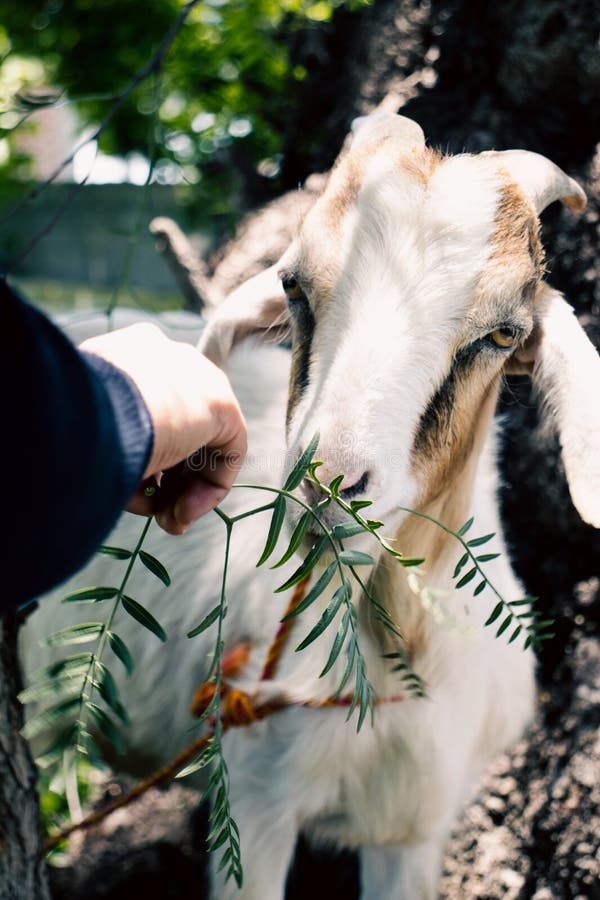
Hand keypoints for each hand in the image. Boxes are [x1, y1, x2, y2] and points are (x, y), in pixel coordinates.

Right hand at [80, 323, 246, 533]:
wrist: (89, 412)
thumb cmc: (67, 426)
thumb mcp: (79, 431)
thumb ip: (102, 443)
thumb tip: (115, 475)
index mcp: (125, 355)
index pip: (143, 408)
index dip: (139, 454)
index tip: (124, 485)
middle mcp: (163, 359)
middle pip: (175, 428)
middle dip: (164, 479)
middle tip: (149, 512)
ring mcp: (195, 377)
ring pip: (198, 445)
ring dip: (181, 491)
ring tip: (164, 521)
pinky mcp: (221, 404)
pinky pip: (226, 452)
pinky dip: (207, 490)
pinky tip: (180, 513)